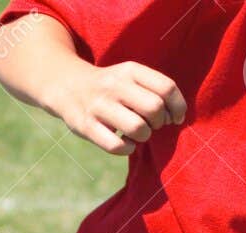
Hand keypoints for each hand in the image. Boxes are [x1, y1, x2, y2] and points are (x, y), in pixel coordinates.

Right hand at [55, 60, 185, 155]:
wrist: (67, 86)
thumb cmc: (110, 87)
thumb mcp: (130, 76)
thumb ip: (154, 89)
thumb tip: (176, 117)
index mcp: (130, 70)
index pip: (166, 88)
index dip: (177, 107)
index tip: (174, 118)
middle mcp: (115, 85)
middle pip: (155, 109)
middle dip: (160, 122)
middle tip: (152, 124)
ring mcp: (99, 106)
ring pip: (138, 128)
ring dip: (144, 137)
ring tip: (138, 133)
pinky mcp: (86, 126)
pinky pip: (117, 146)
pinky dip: (128, 149)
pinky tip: (126, 143)